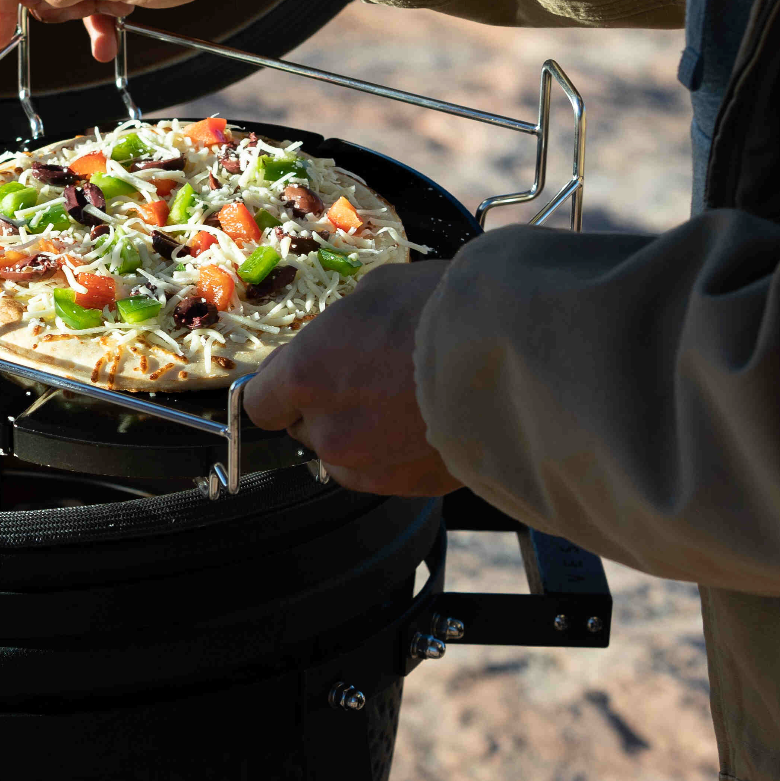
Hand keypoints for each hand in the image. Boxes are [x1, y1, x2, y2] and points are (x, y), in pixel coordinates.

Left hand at [244, 261, 461, 495]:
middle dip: (325, 408)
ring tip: (405, 404)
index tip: (299, 378)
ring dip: (362, 436)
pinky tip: (427, 424)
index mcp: (306, 376)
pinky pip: (384, 473)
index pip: (259, 404)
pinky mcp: (410, 488)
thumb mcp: (376, 292)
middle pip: (304, 430)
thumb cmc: (444, 309)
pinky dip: (397, 455)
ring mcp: (370, 466)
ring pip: (345, 456)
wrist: (520, 357)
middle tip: (368, 381)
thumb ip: (341, 329)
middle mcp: (328, 430)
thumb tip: (338, 340)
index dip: (278, 390)